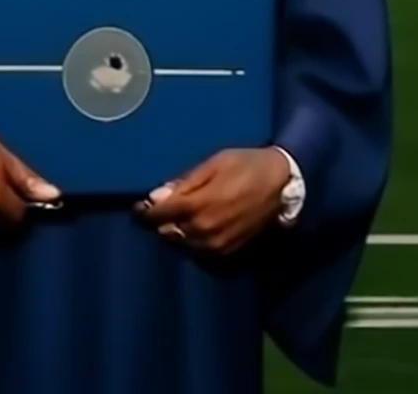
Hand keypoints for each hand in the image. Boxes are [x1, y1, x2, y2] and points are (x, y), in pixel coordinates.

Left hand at [135, 148, 290, 255]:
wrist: (281, 184)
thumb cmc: (244, 165)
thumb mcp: (212, 164)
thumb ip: (183, 183)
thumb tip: (155, 197)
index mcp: (197, 206)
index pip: (158, 217)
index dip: (143, 214)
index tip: (137, 208)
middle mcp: (204, 231)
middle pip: (166, 234)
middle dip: (157, 223)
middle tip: (155, 210)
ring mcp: (216, 246)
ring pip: (181, 246)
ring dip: (172, 233)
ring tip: (172, 218)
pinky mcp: (228, 252)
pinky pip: (199, 253)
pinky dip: (189, 242)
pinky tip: (191, 228)